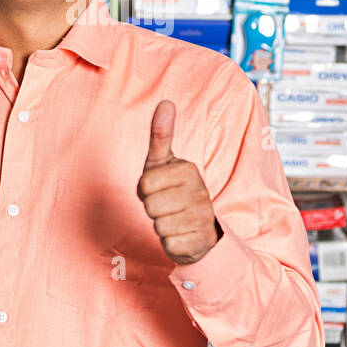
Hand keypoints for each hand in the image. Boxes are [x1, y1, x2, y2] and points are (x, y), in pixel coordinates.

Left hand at [137, 100, 220, 264]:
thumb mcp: (163, 163)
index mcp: (189, 170)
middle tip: (166, 206)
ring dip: (161, 226)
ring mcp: (202, 217)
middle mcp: (200, 192)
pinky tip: (181, 235)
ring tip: (174, 219)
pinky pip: (168, 244)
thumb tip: (166, 102)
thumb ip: (161, 134)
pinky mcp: (200, 241)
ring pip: (158, 226)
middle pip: (150, 205)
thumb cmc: (174, 192)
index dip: (145, 190)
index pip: (145, 184)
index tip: (159, 189)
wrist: (201, 230)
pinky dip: (170, 243)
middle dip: (152, 209)